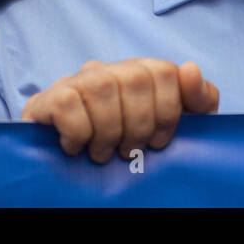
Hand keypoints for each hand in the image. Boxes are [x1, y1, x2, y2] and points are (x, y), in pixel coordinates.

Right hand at [21, 59, 218, 162]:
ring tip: (104, 153)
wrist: (71, 174)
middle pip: (136, 77)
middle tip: (130, 151)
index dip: (167, 111)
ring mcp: (76, 82)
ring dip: (108, 129)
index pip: (165, 71)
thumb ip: (198, 101)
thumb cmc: (129, 149)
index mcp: (139, 73)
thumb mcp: (173, 128)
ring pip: (101, 85)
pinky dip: (77, 130)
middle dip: (139, 124)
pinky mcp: (46, 99)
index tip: (158, 141)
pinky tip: (77, 147)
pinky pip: (66, 102)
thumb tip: (190, 70)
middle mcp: (108, 70)